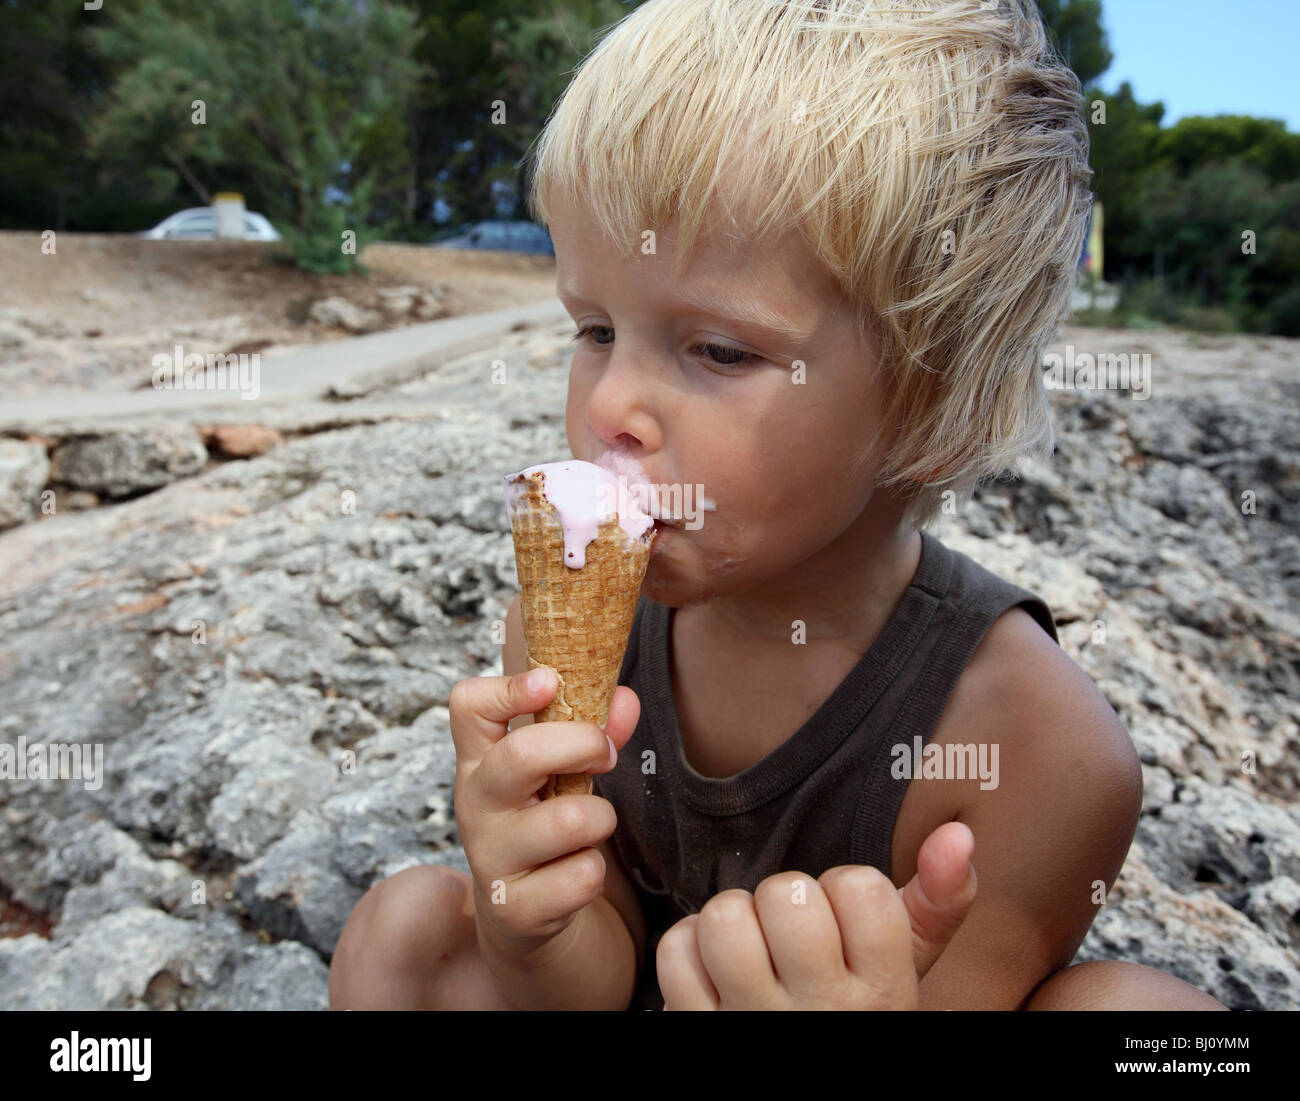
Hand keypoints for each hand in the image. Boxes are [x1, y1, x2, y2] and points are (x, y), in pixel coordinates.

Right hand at [447, 668, 640, 950]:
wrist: (519, 912)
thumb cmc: (541, 820)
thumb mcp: (557, 771)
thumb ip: (591, 730)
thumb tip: (624, 700)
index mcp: (480, 759)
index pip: (469, 706)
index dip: (508, 688)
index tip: (549, 683)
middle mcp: (476, 803)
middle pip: (522, 754)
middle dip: (583, 744)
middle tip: (605, 752)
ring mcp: (491, 857)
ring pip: (571, 819)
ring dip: (601, 817)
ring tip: (591, 825)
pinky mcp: (516, 907)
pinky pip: (584, 874)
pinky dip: (595, 869)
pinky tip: (576, 869)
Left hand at [656, 821, 977, 1008]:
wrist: (808, 1084)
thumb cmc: (856, 1008)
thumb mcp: (905, 965)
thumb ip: (938, 899)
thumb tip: (957, 833)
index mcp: (882, 992)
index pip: (859, 887)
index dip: (844, 887)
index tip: (844, 919)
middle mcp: (821, 1012)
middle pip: (787, 896)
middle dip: (786, 898)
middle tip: (795, 931)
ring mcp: (754, 1023)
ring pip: (725, 918)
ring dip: (732, 920)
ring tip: (754, 945)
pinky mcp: (698, 1027)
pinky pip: (677, 952)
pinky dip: (688, 949)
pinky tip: (716, 969)